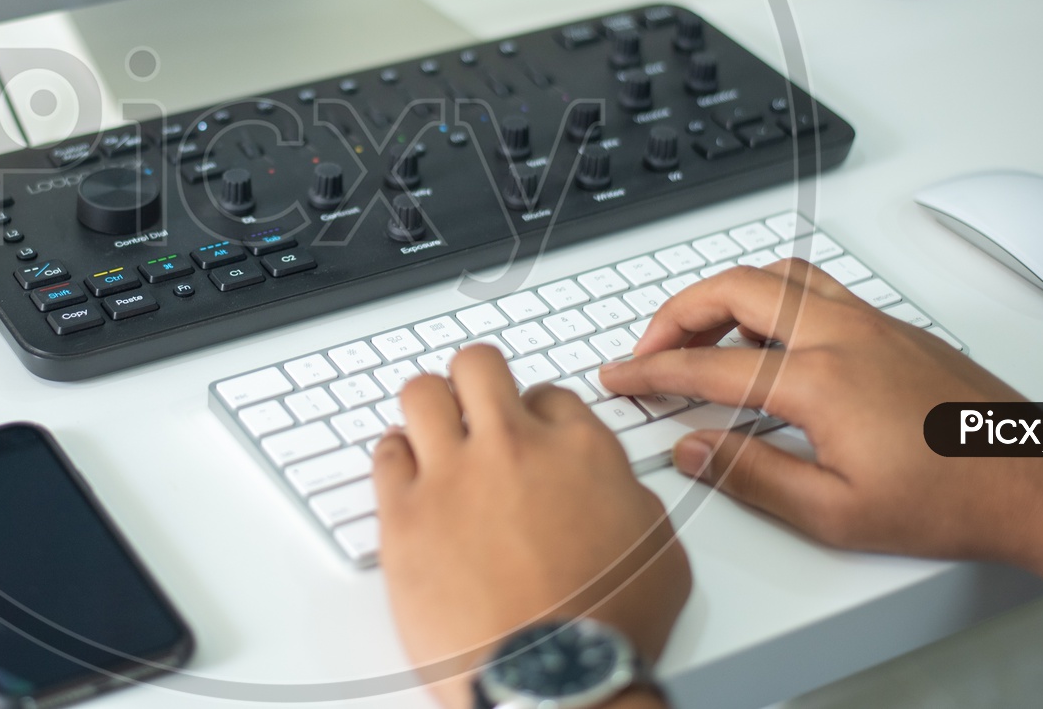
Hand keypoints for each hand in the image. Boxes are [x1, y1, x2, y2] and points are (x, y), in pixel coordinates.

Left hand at [374, 345, 688, 708]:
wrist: (554, 683)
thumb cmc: (606, 630)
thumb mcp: (657, 550)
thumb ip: (628, 497)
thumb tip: (610, 486)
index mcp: (579, 449)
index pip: (549, 393)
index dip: (537, 413)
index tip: (531, 435)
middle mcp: (512, 447)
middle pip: (478, 366)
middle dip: (476, 382)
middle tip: (475, 409)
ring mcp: (452, 475)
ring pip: (421, 393)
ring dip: (429, 408)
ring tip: (433, 434)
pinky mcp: (404, 513)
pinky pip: (385, 453)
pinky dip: (395, 458)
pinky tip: (407, 477)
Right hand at [600, 259, 1042, 597]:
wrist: (1033, 483)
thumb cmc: (949, 501)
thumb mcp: (835, 515)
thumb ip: (752, 476)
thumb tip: (692, 449)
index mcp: (819, 380)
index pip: (707, 364)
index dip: (651, 369)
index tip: (621, 376)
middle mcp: (842, 336)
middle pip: (734, 290)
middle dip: (676, 312)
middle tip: (650, 346)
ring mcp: (871, 323)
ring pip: (778, 274)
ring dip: (727, 295)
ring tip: (703, 333)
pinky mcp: (894, 326)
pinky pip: (817, 287)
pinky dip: (772, 298)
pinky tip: (770, 337)